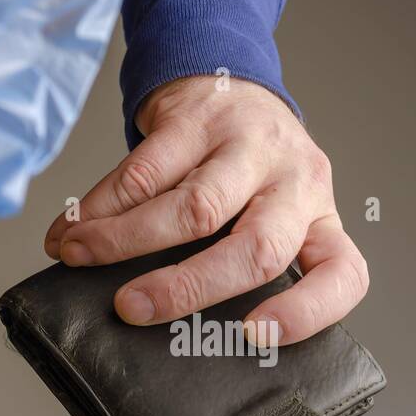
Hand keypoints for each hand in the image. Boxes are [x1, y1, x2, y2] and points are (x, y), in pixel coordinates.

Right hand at [43, 76, 368, 345]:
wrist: (228, 80)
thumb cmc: (244, 176)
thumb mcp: (265, 218)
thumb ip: (237, 267)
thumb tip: (162, 331)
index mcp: (320, 222)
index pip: (342, 274)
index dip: (307, 312)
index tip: (255, 334)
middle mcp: (297, 183)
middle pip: (258, 248)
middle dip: (189, 286)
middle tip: (133, 308)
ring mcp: (250, 147)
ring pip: (194, 207)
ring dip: (124, 240)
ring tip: (79, 258)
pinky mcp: (201, 118)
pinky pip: (146, 169)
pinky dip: (100, 205)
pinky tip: (72, 228)